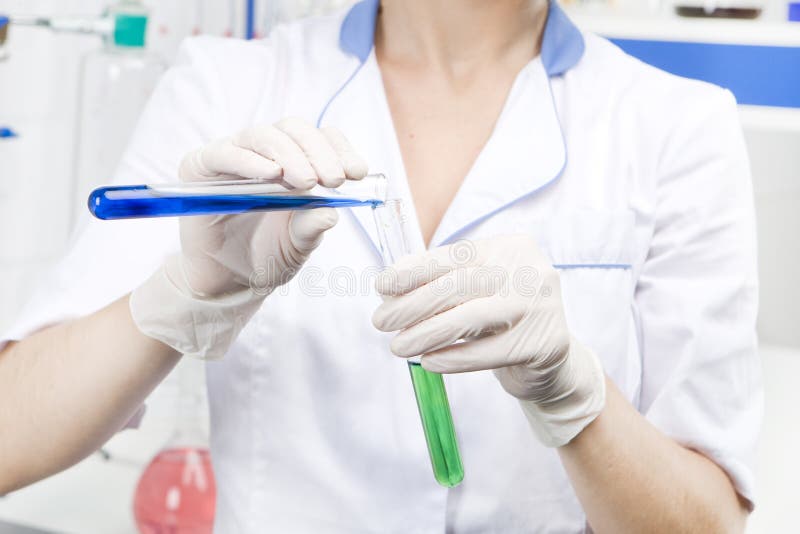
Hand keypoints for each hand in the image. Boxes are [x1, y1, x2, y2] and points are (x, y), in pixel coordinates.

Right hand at [131, 117, 367, 358]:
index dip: (340, 149)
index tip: (357, 173)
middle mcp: (267, 152)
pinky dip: (249, 161)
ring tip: (305, 181)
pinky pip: (225, 152)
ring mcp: (234, 155)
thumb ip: (311, 227)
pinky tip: (270, 174)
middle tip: (333, 179)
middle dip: (318, 152)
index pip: (322, 139)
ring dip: (289, 154)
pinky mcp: (202, 166)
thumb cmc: (266, 256)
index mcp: (297, 162)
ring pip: (264, 135)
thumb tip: (331, 213)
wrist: (227, 280)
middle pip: (294, 130)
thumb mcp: (297, 245)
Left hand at [372, 235, 605, 446]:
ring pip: (471, 317)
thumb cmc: (501, 323)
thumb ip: (439, 284)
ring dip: (426, 333)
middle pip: (459, 285)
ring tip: (398, 347)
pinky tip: (429, 362)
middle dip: (412, 304)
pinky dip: (453, 357)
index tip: (381, 286)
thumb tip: (388, 289)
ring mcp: (542, 306)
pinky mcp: (545, 343)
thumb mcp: (474, 294)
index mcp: (510, 248)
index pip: (455, 254)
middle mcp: (530, 270)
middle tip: (381, 321)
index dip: (413, 270)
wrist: (552, 364)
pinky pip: (488, 351)